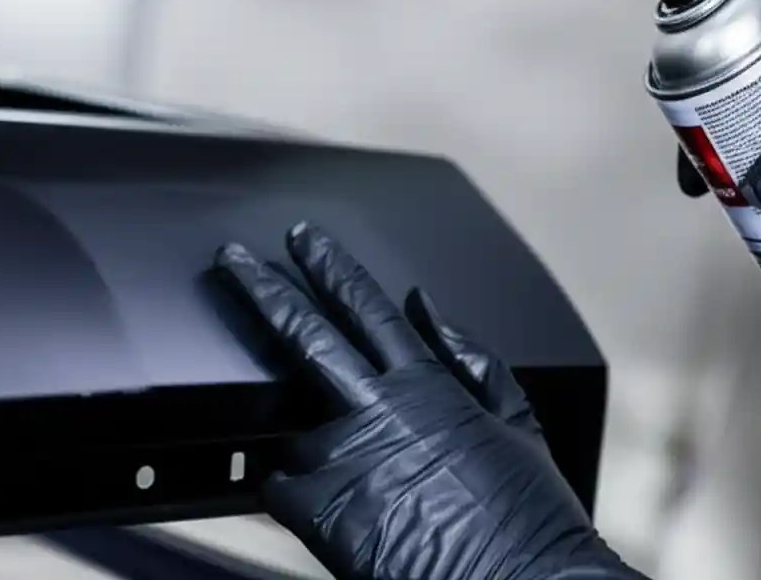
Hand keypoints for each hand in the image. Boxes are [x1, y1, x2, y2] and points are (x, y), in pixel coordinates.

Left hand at [214, 223, 645, 579]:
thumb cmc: (527, 519)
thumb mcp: (517, 423)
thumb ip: (473, 357)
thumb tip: (428, 307)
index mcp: (428, 384)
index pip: (365, 307)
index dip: (329, 268)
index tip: (304, 241)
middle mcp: (378, 410)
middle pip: (304, 333)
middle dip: (262, 287)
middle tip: (233, 257)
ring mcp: (342, 458)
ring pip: (283, 411)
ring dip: (278, 408)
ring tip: (289, 422)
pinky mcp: (318, 510)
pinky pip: (273, 479)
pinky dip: (279, 474)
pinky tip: (300, 483)